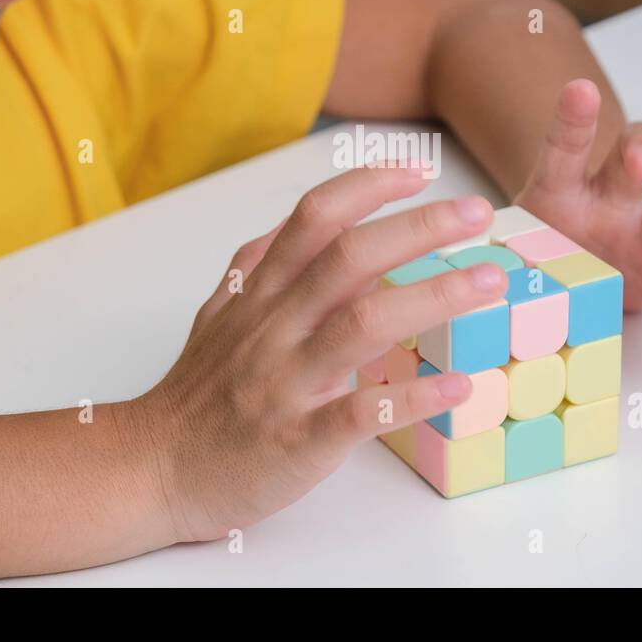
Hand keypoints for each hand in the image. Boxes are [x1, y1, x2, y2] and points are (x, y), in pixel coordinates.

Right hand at [129, 165, 508, 542]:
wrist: (152, 471)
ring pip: (362, 325)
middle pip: (349, 259)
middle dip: (419, 227)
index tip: (420, 170)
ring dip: (434, 298)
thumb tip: (304, 220)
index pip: (314, 218)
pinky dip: (413, 398)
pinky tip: (459, 387)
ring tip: (489, 283)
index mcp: (260, 294)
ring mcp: (285, 383)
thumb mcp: (220, 313)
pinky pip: (360, 414)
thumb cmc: (196, 395)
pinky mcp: (296, 441)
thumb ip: (262, 264)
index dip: (368, 187)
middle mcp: (274, 328)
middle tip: (476, 212)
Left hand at [513, 78, 641, 344]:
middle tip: (641, 162)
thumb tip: (449, 267)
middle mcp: (614, 194)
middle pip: (636, 154)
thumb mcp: (511, 247)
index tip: (579, 89)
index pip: (568, 144)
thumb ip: (489, 252)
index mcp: (566, 183)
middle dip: (641, 150)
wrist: (574, 278)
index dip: (574, 117)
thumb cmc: (541, 250)